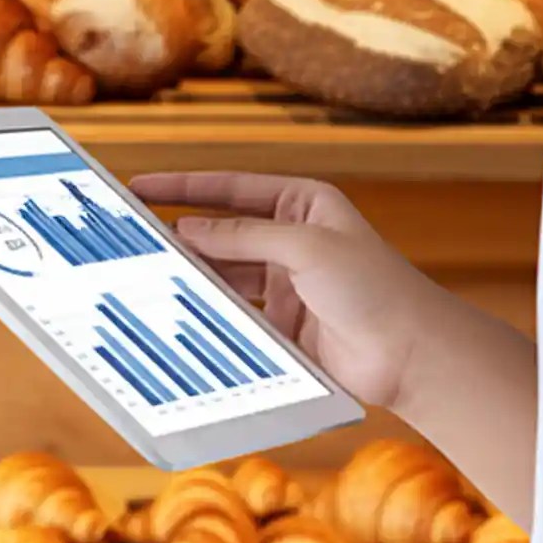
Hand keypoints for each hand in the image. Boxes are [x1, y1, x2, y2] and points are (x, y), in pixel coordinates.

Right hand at [131, 172, 439, 407]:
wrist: (410, 356)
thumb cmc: (374, 287)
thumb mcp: (306, 246)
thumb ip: (244, 235)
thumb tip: (188, 228)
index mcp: (304, 204)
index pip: (232, 189)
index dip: (185, 186)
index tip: (140, 187)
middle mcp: (292, 240)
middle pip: (224, 231)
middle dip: (182, 233)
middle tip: (132, 237)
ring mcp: (286, 284)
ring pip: (226, 274)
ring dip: (193, 274)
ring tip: (148, 274)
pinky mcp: (282, 326)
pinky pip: (236, 314)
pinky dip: (210, 313)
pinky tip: (180, 312)